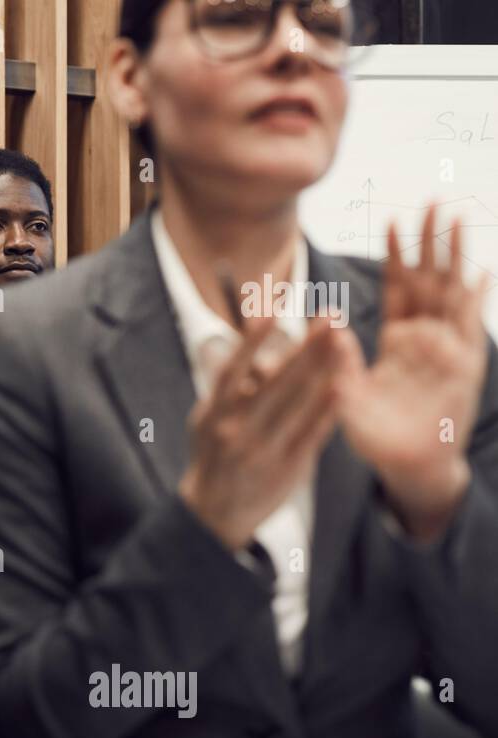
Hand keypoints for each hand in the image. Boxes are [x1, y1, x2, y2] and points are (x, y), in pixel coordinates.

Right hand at [178, 311, 351, 551]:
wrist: (214, 513)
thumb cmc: (214, 455)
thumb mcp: (205, 420)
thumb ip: (226, 388)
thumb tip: (248, 349)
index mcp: (215, 413)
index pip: (234, 369)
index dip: (253, 339)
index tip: (273, 309)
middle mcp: (237, 429)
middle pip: (276, 381)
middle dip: (306, 346)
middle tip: (330, 316)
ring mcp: (263, 449)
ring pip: (297, 404)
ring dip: (323, 368)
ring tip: (343, 339)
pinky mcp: (288, 467)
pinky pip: (311, 433)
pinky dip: (327, 409)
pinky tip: (343, 385)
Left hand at [337, 205, 490, 540]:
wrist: (409, 467)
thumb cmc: (377, 434)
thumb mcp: (347, 395)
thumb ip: (339, 363)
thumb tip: (325, 326)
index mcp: (398, 340)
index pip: (398, 288)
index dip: (397, 256)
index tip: (393, 220)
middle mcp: (426, 339)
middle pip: (430, 280)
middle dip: (432, 243)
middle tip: (433, 201)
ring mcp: (448, 350)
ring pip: (452, 293)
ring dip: (454, 258)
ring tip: (456, 220)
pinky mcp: (463, 367)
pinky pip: (470, 328)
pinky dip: (475, 300)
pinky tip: (481, 273)